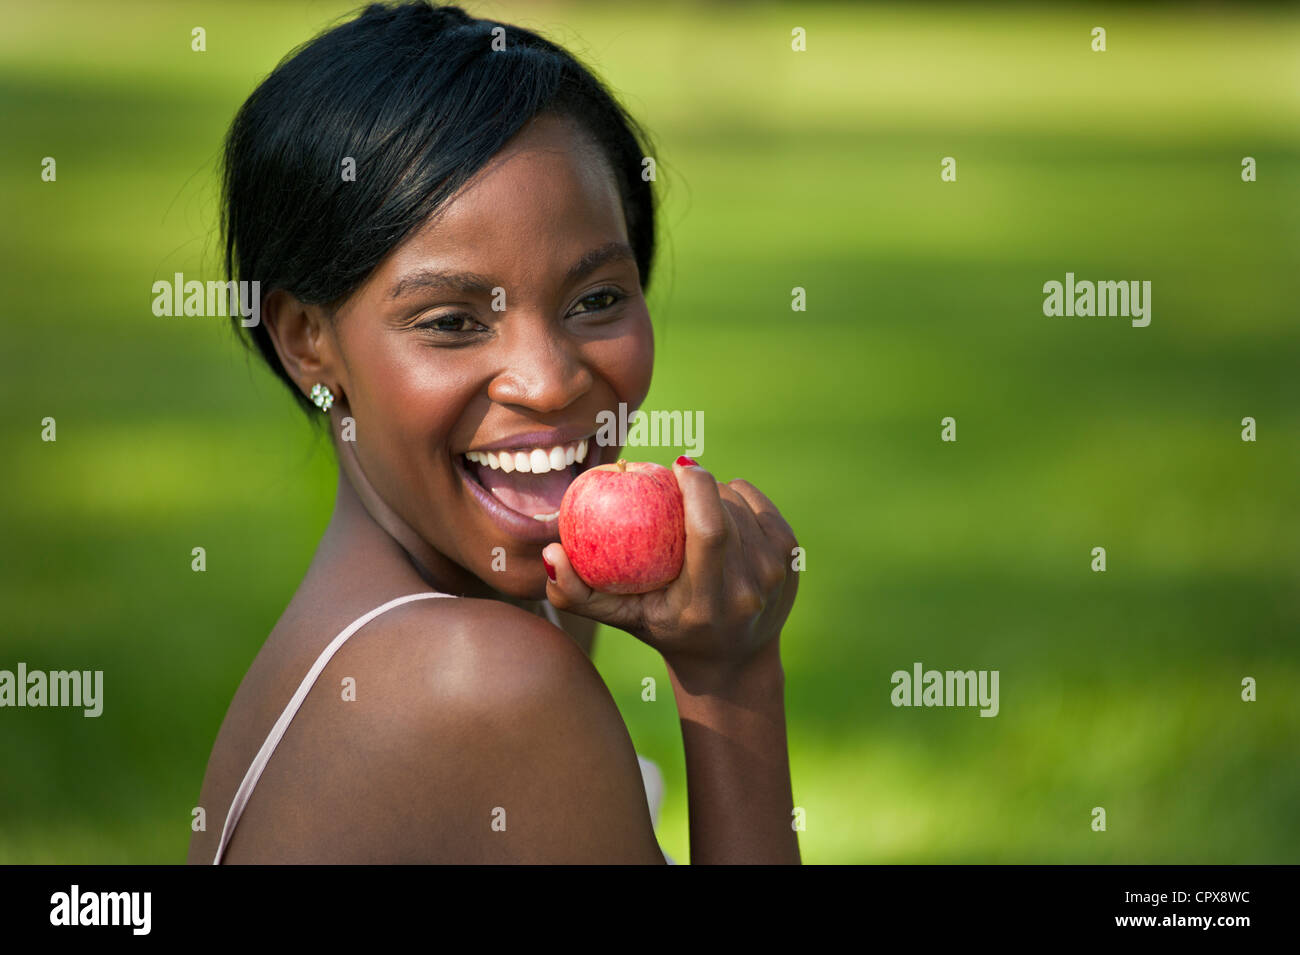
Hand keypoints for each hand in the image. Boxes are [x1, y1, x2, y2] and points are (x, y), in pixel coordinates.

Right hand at [541, 458, 798, 677]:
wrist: (731, 660)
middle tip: (675, 482)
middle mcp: (747, 592)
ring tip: (692, 506)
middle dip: (701, 486)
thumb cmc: (662, 629)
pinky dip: (736, 496)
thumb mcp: (618, 617)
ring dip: (715, 492)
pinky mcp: (791, 558)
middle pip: (727, 512)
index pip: (711, 532)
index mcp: (706, 605)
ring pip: (742, 503)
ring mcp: (775, 575)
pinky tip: (720, 509)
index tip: (677, 468)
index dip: (698, 489)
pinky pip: (758, 503)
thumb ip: (575, 592)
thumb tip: (551, 550)